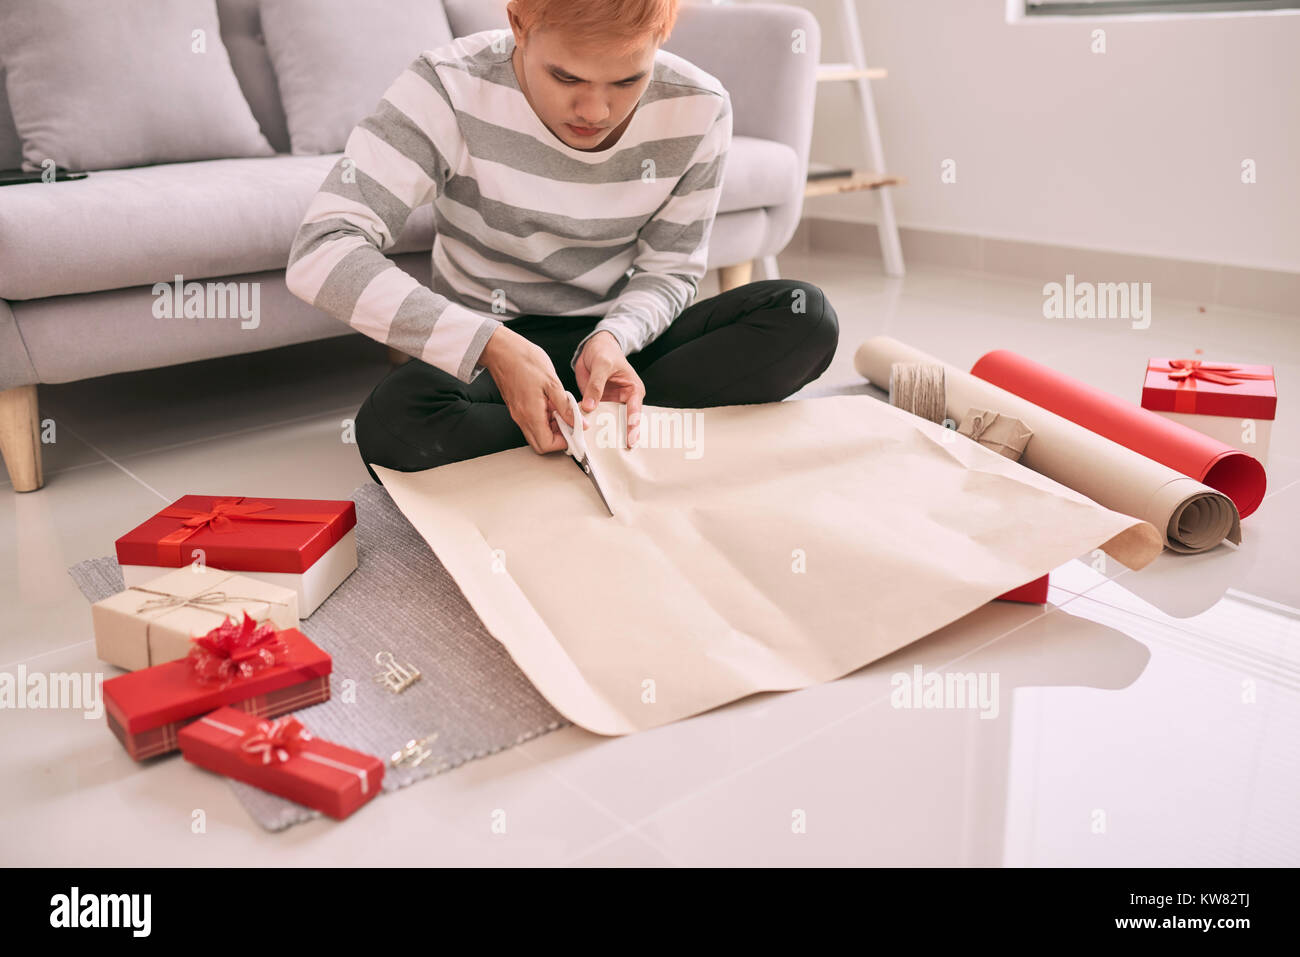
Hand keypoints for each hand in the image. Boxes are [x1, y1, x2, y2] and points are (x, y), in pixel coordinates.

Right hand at [480, 326, 585, 453]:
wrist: (501, 349)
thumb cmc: (524, 360)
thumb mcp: (552, 382)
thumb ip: (566, 406)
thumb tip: (579, 423)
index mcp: (531, 414)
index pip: (547, 445)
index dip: (564, 442)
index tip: (575, 430)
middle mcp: (522, 418)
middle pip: (541, 444)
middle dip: (558, 438)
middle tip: (570, 422)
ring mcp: (517, 414)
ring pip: (537, 433)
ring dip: (552, 427)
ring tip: (562, 409)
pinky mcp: (517, 407)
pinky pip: (532, 422)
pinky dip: (545, 419)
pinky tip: (552, 403)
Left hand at [575, 330, 644, 448]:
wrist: (594, 347)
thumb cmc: (605, 352)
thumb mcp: (602, 365)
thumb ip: (596, 385)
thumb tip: (589, 407)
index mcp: (634, 390)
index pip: (635, 411)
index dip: (633, 426)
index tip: (630, 440)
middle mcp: (624, 400)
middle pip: (624, 421)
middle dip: (620, 435)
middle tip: (618, 452)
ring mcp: (610, 404)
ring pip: (608, 422)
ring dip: (603, 432)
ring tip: (600, 449)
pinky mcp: (597, 404)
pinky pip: (594, 417)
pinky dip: (589, 424)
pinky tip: (584, 436)